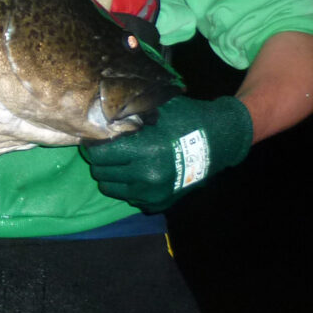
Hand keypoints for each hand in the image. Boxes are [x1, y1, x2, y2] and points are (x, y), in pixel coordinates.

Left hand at [80, 95, 253, 211]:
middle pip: (101, 174)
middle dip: (101, 161)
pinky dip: (130, 187)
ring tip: (124, 162)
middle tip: (110, 150)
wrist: (218, 140)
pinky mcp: (160, 203)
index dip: (94, 146)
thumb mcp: (155, 109)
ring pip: (112, 189)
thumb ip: (126, 114)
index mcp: (144, 151)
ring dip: (113, 175)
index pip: (99, 156)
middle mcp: (147, 177)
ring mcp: (154, 193)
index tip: (98, 140)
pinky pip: (130, 198)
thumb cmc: (184, 118)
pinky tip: (140, 173)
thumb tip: (96, 118)